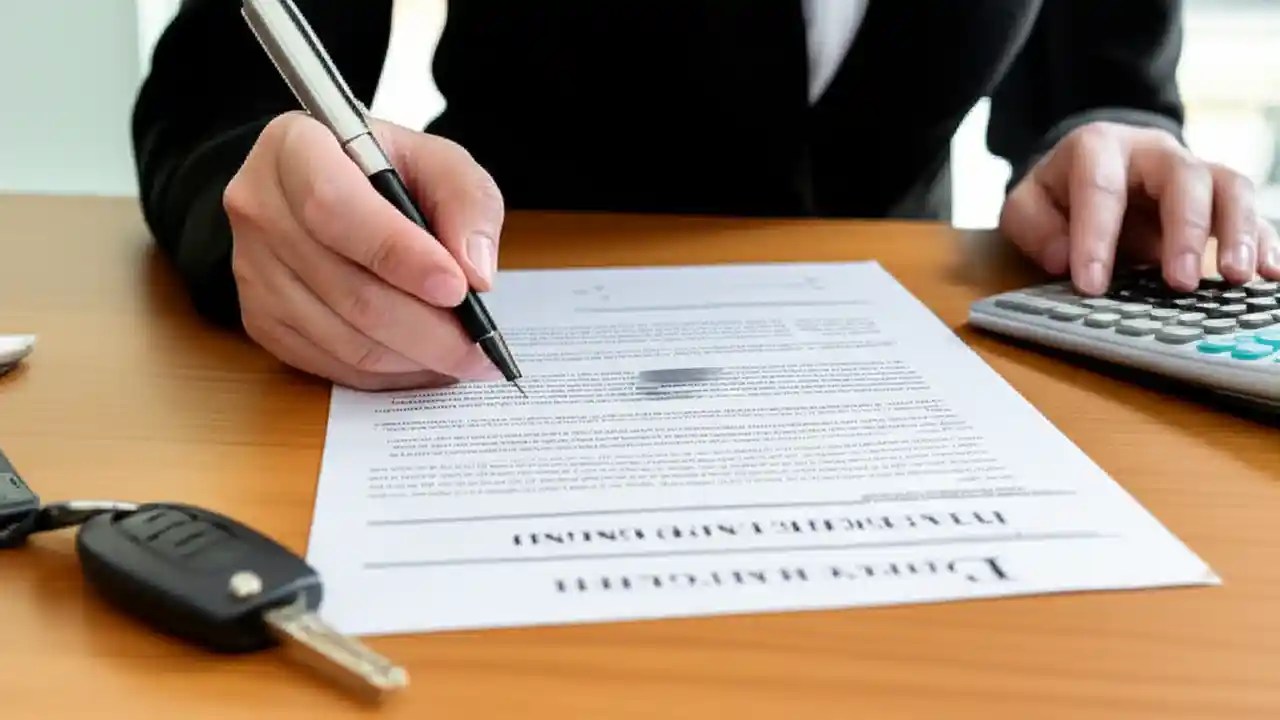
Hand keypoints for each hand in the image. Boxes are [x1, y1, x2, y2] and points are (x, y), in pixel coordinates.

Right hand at [223, 112, 505, 389]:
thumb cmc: (387, 171)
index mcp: (294, 148)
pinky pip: (331, 364)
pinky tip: (425, 362)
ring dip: (413, 358)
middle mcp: (259, 208)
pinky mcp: (260, 318)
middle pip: (347, 289)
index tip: (456, 288)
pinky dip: (388, 373)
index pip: (334, 207)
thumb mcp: (439, 162)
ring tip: (463, 356)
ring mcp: (252, 269)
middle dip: (427, 328)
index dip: (398, 255)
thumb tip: (476, 274)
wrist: (331, 187)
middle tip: (480, 347)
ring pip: (343, 338)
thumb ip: (467, 203)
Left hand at [1000, 121, 1279, 294]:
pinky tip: (1271, 273)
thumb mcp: (1027, 205)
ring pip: (1229, 187)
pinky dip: (1264, 240)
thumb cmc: (1060, 192)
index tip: (1091, 285)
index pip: (1100, 187)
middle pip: (1183, 178)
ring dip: (1238, 232)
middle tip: (1179, 282)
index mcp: (1099, 149)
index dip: (1095, 237)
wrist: (1095, 167)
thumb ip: (1033, 226)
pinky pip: (1251, 212)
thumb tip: (1063, 258)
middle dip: (1185, 231)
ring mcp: (1192, 172)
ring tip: (1237, 277)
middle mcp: (1154, 153)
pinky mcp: (1217, 198)